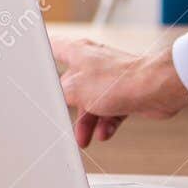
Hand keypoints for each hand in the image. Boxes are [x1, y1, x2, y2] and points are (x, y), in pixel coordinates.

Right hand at [51, 37, 187, 148]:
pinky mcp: (126, 93)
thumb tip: (51, 99)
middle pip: (72, 85)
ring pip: (92, 102)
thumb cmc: (119, 81)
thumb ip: (58, 93)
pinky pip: (110, 111)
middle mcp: (94, 63)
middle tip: (61, 121)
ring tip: (84, 139)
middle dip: (68, 107)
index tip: (31, 62)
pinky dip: (106, 124)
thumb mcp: (74, 89)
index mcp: (79, 53)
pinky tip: (103, 135)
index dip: (41, 54)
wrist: (156, 89)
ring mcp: (111, 79)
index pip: (53, 48)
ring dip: (87, 122)